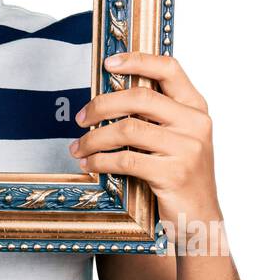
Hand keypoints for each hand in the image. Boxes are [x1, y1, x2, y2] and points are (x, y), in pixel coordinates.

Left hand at [69, 51, 218, 228]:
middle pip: (140, 97)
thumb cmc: (179, 173)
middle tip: (81, 118)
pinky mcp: (173, 174)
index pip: (169, 68)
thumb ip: (156, 115)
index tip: (108, 64)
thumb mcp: (176, 138)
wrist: (200, 218)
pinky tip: (90, 163)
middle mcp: (195, 123)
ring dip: (94, 138)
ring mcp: (187, 149)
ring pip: (127, 129)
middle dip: (102, 105)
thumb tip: (109, 96)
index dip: (137, 60)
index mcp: (196, 107)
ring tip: (79, 147)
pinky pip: (125, 159)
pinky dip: (100, 160)